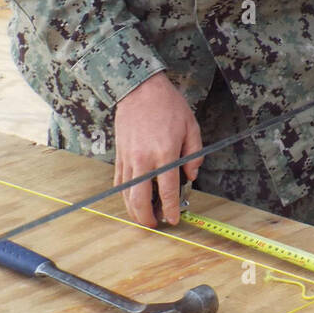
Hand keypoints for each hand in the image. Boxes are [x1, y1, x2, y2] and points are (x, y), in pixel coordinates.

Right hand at [114, 72, 203, 226]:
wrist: (141, 89)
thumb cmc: (169, 105)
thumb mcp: (191, 126)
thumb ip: (194, 154)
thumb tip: (191, 176)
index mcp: (164, 152)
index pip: (166, 189)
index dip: (170, 208)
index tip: (173, 219)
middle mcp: (144, 159)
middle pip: (140, 198)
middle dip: (147, 217)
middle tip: (156, 223)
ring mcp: (129, 158)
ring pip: (126, 194)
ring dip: (133, 210)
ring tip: (144, 217)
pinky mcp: (120, 155)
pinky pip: (119, 182)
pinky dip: (124, 196)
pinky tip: (131, 202)